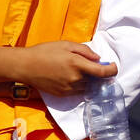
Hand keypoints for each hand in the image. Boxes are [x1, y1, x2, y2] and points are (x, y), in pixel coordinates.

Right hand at [0, 41, 117, 96]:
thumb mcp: (66, 44)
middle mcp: (75, 79)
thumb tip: (98, 58)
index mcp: (77, 64)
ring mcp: (69, 88)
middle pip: (96, 80)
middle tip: (93, 66)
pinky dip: (80, 85)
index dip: (112, 70)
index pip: (103, 72)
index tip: (114, 67)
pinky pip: (78, 91)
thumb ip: (85, 51)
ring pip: (87, 86)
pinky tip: (72, 77)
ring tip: (79, 70)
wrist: (25, 66)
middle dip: (98, 74)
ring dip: (89, 80)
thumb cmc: (44, 51)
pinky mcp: (63, 94)